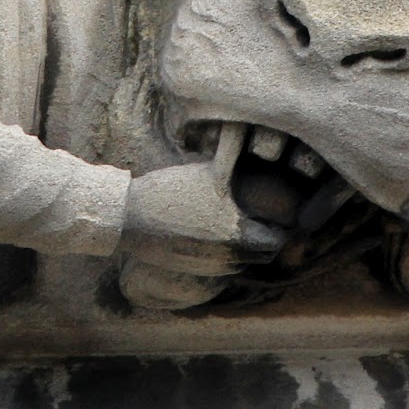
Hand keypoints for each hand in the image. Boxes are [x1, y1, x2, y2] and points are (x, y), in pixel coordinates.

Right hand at [118, 126, 285, 283]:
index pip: (277, 243)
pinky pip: (221, 272)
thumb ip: (236, 159)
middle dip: (266, 241)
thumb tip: (253, 135)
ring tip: (238, 228)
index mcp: (236, 234)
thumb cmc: (170, 189)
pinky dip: (225, 259)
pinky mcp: (192, 274)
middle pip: (262, 259)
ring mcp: (209, 269)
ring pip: (241, 266)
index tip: (276, 215)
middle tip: (262, 221)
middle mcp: (226, 258)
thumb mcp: (210, 172)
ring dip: (245, 252)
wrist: (127, 218)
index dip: (281, 229)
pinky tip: (216, 238)